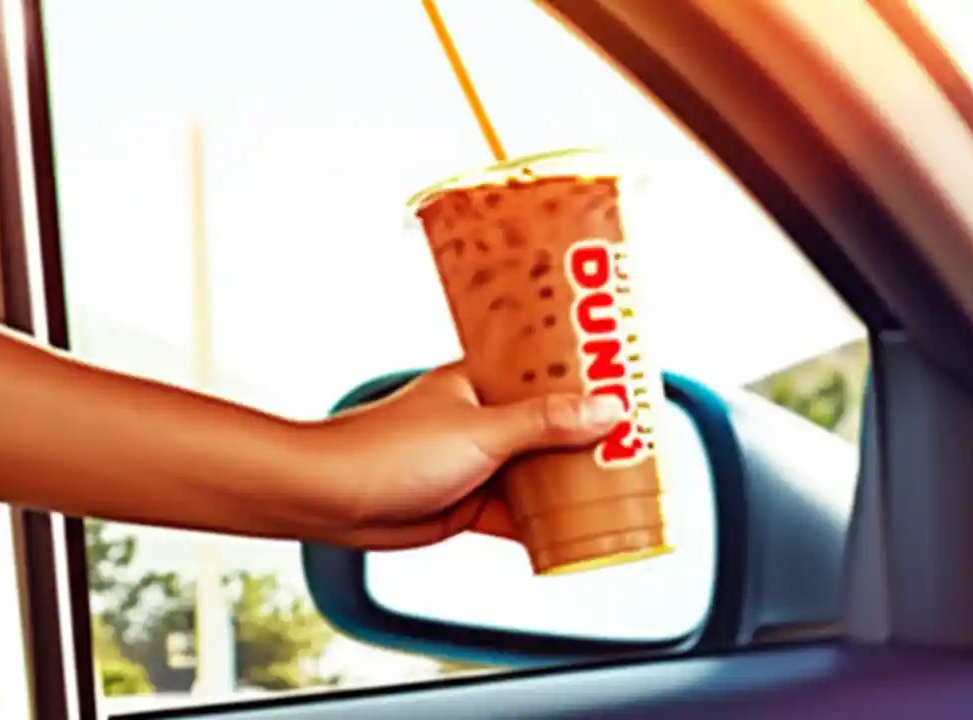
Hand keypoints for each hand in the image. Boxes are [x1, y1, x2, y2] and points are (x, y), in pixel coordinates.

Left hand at [315, 363, 625, 549]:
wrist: (333, 499)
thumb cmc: (392, 449)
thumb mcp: (482, 430)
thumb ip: (546, 423)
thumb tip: (608, 409)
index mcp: (481, 381)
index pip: (545, 369)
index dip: (585, 375)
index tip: (627, 380)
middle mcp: (483, 418)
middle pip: (551, 424)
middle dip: (589, 434)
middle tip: (638, 439)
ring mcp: (479, 462)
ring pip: (539, 470)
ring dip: (572, 479)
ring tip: (623, 482)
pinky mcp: (471, 504)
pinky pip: (522, 513)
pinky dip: (548, 521)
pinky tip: (581, 528)